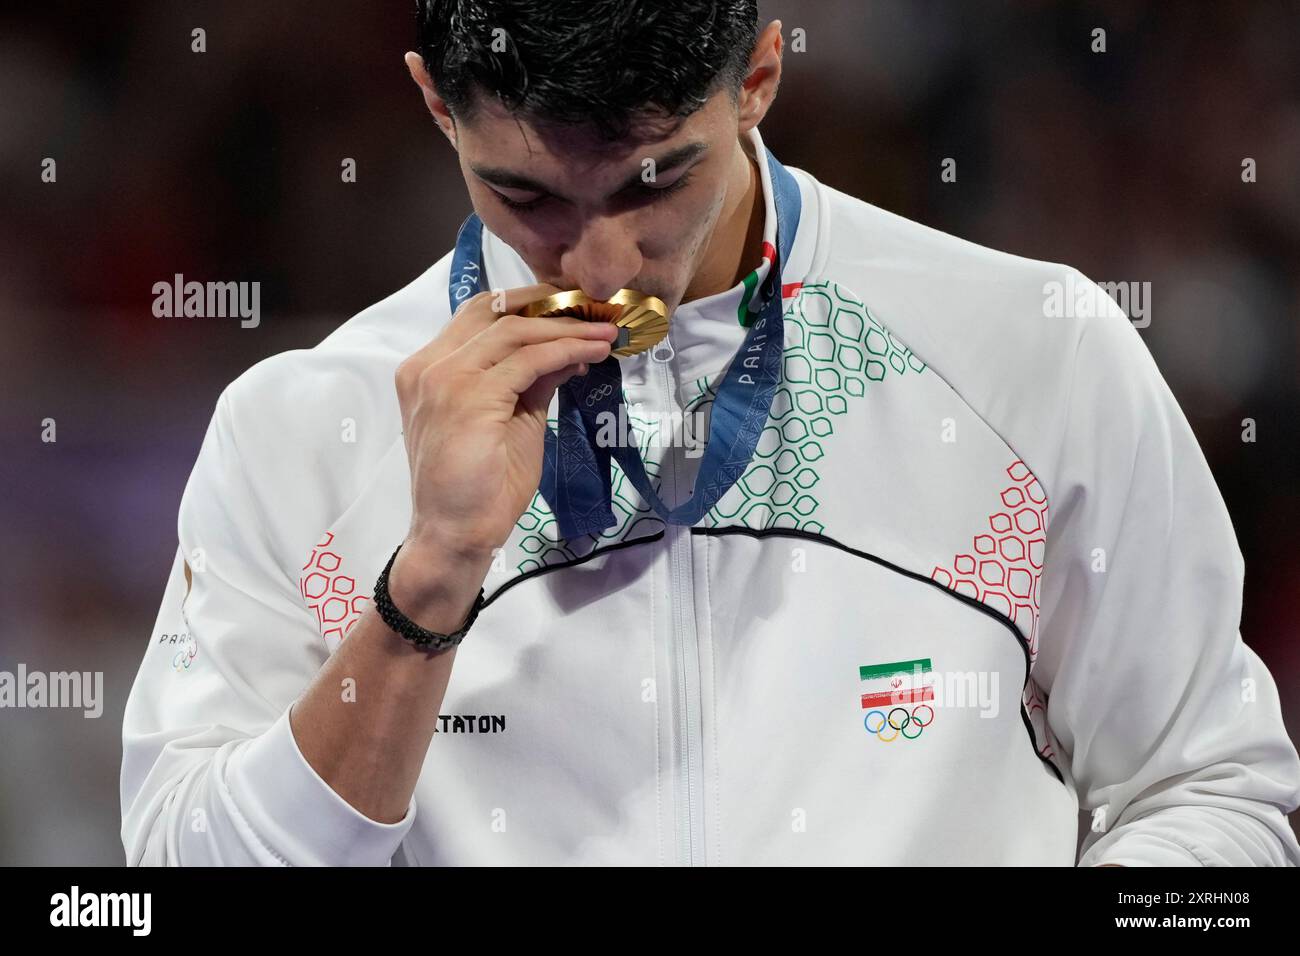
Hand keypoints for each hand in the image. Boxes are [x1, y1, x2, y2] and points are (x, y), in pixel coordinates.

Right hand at [394, 284, 617, 560]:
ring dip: (567, 328)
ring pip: (515, 332)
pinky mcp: (469, 397)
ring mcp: (444, 379)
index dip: (527, 305)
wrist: (456, 534)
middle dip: (549, 305)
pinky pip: (528, 360)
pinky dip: (565, 350)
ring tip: (605, 333)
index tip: (571, 306)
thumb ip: (532, 381)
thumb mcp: (513, 419)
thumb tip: (568, 350)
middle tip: (594, 310)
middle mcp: (428, 366)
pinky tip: (592, 353)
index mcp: (429, 369)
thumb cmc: (480, 487)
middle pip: (493, 311)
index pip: (478, 315)